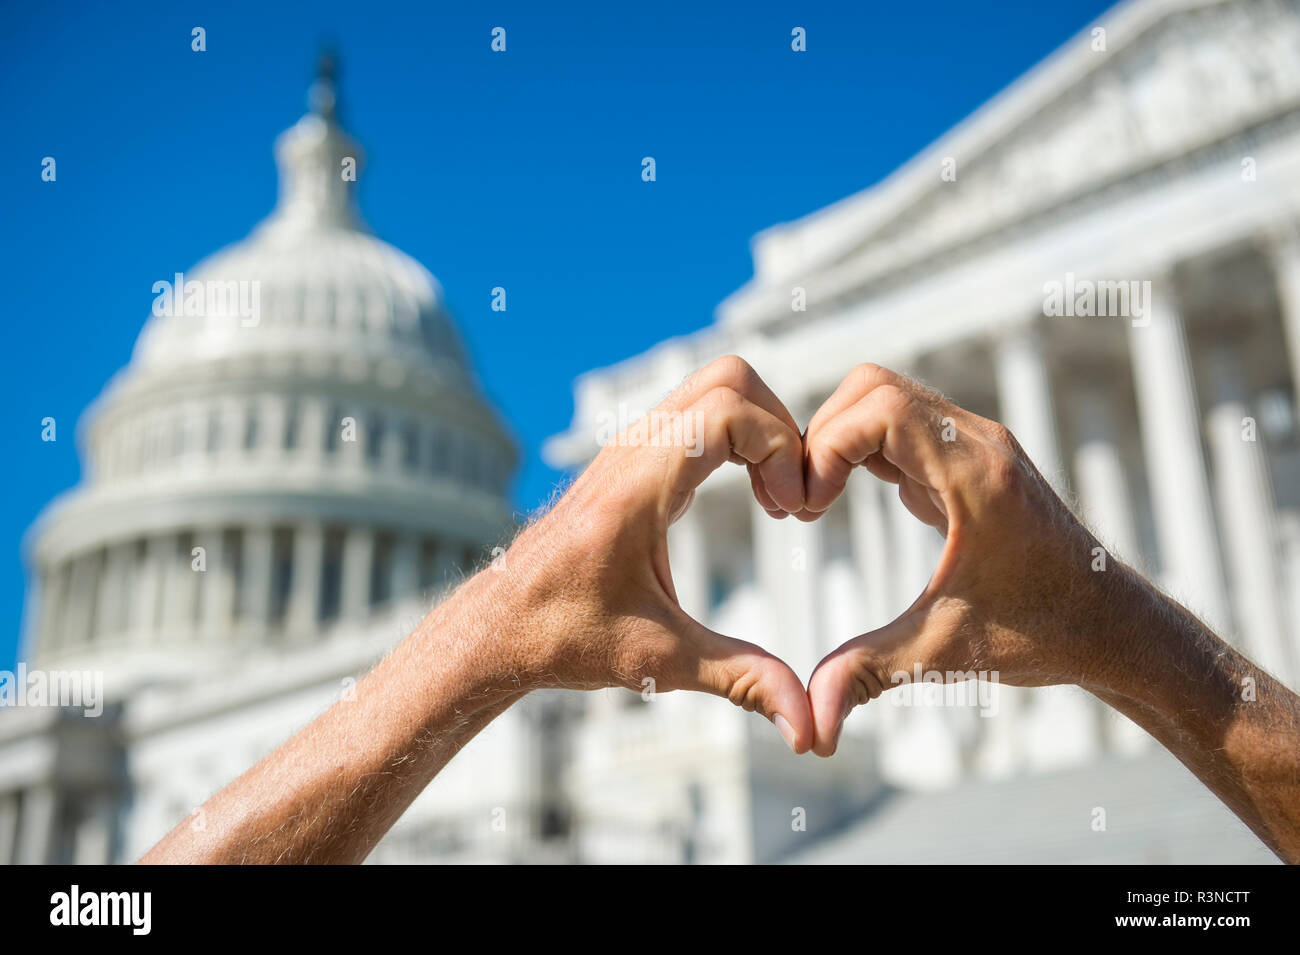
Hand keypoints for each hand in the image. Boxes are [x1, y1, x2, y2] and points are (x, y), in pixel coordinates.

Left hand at [495, 356, 815, 751]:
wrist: (502, 625)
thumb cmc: (567, 638)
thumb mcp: (660, 662)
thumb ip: (740, 680)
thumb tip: (807, 727)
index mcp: (637, 488)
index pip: (727, 411)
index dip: (779, 448)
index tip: (792, 510)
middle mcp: (631, 451)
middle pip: (729, 379)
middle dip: (779, 426)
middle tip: (791, 496)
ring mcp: (628, 446)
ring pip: (713, 385)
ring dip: (760, 428)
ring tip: (775, 498)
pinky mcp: (630, 454)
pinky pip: (698, 409)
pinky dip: (737, 436)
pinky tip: (748, 495)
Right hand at [798, 363, 1114, 756]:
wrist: (1114, 627)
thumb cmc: (1042, 635)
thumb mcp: (945, 654)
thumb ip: (868, 675)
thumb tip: (809, 729)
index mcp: (976, 477)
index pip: (879, 409)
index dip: (825, 449)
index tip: (808, 510)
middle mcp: (979, 445)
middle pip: (873, 387)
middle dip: (821, 436)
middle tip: (803, 502)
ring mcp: (976, 447)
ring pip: (886, 398)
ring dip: (839, 439)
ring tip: (817, 502)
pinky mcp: (970, 461)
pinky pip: (902, 425)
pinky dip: (862, 450)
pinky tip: (846, 499)